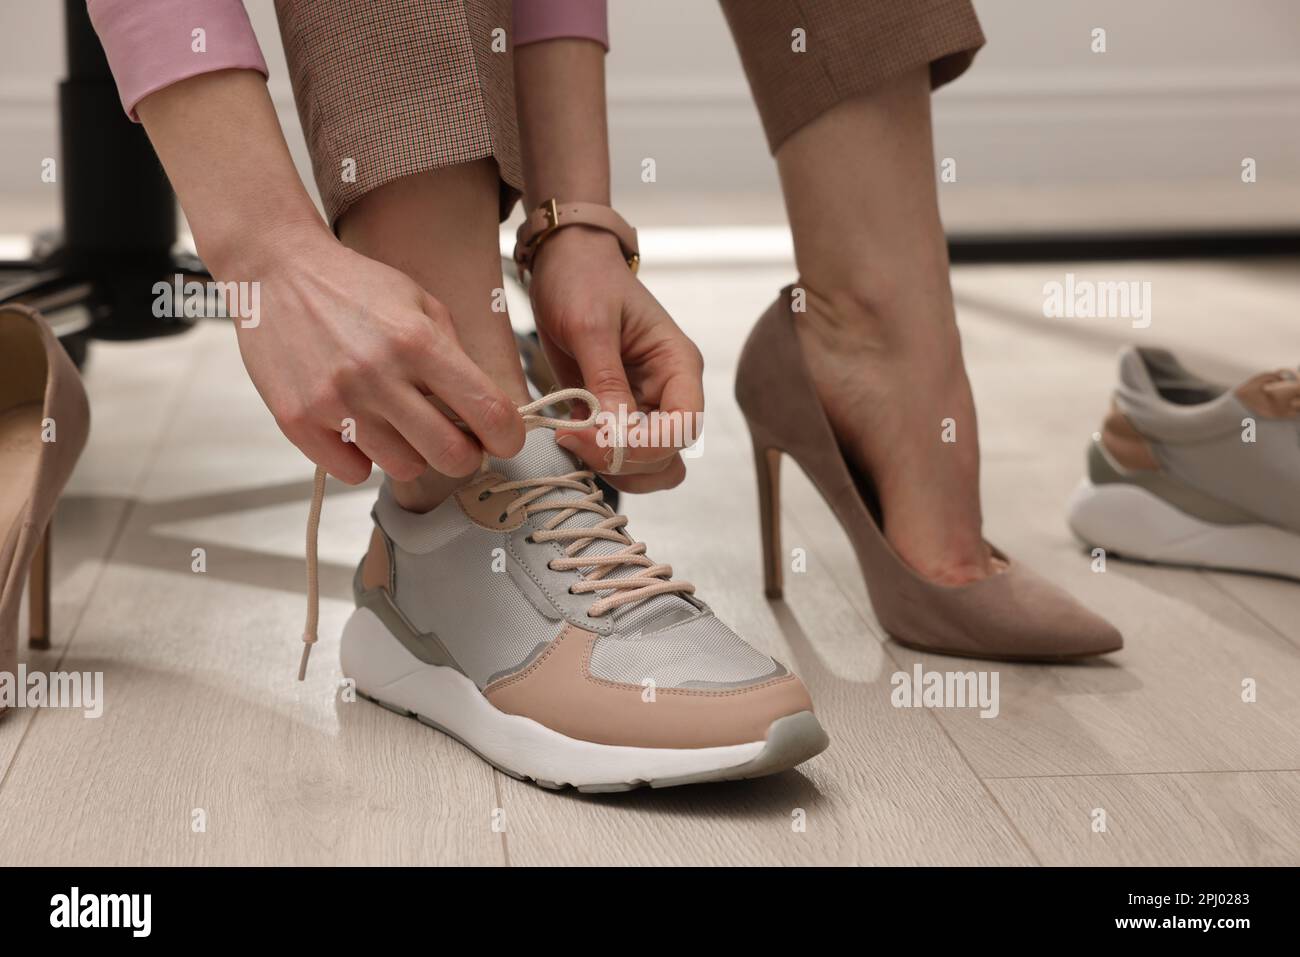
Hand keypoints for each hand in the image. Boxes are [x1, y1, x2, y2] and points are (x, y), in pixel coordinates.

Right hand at [221, 221, 524, 483]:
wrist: (276, 271)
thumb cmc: (354, 288)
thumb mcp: (420, 303)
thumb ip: (455, 355)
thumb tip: (489, 411)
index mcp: (417, 341)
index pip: (488, 410)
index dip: (508, 436)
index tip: (505, 439)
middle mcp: (378, 375)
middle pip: (451, 456)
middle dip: (465, 455)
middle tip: (456, 441)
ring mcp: (335, 402)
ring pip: (404, 469)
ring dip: (411, 453)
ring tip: (396, 422)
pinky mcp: (298, 421)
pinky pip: (353, 473)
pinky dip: (362, 459)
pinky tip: (357, 428)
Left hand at [527, 227, 704, 492]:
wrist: (564, 260)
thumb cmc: (584, 278)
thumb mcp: (591, 325)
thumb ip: (606, 380)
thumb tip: (616, 432)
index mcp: (678, 364)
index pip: (684, 425)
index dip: (646, 445)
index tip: (597, 439)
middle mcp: (668, 390)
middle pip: (667, 454)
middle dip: (625, 458)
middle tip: (574, 439)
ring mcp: (644, 404)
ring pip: (647, 463)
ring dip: (612, 465)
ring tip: (571, 439)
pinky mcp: (616, 410)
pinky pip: (617, 451)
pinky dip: (595, 455)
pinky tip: (568, 434)